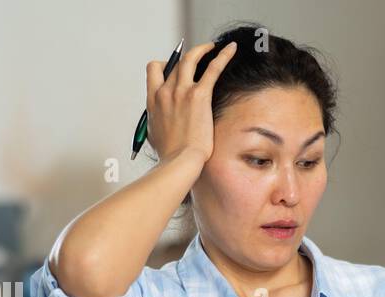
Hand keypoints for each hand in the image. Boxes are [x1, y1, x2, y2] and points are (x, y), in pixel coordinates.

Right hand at [145, 40, 236, 163]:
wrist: (179, 161)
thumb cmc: (170, 154)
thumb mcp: (155, 135)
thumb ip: (157, 121)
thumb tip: (160, 121)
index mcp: (153, 100)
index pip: (154, 70)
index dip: (166, 65)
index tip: (175, 68)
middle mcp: (165, 91)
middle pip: (175, 63)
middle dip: (186, 58)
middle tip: (198, 57)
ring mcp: (181, 91)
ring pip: (190, 59)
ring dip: (202, 49)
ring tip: (211, 47)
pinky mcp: (199, 95)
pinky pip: (212, 68)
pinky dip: (222, 55)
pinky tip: (230, 49)